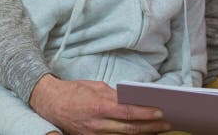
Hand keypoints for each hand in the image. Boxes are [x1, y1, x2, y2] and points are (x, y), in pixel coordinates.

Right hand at [30, 74, 171, 133]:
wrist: (50, 103)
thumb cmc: (74, 91)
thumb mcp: (96, 86)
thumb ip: (115, 95)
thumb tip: (132, 99)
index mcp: (99, 106)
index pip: (128, 112)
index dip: (146, 114)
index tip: (160, 112)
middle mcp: (97, 124)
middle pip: (129, 129)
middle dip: (150, 127)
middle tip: (167, 123)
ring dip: (143, 134)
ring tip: (158, 129)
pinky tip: (140, 133)